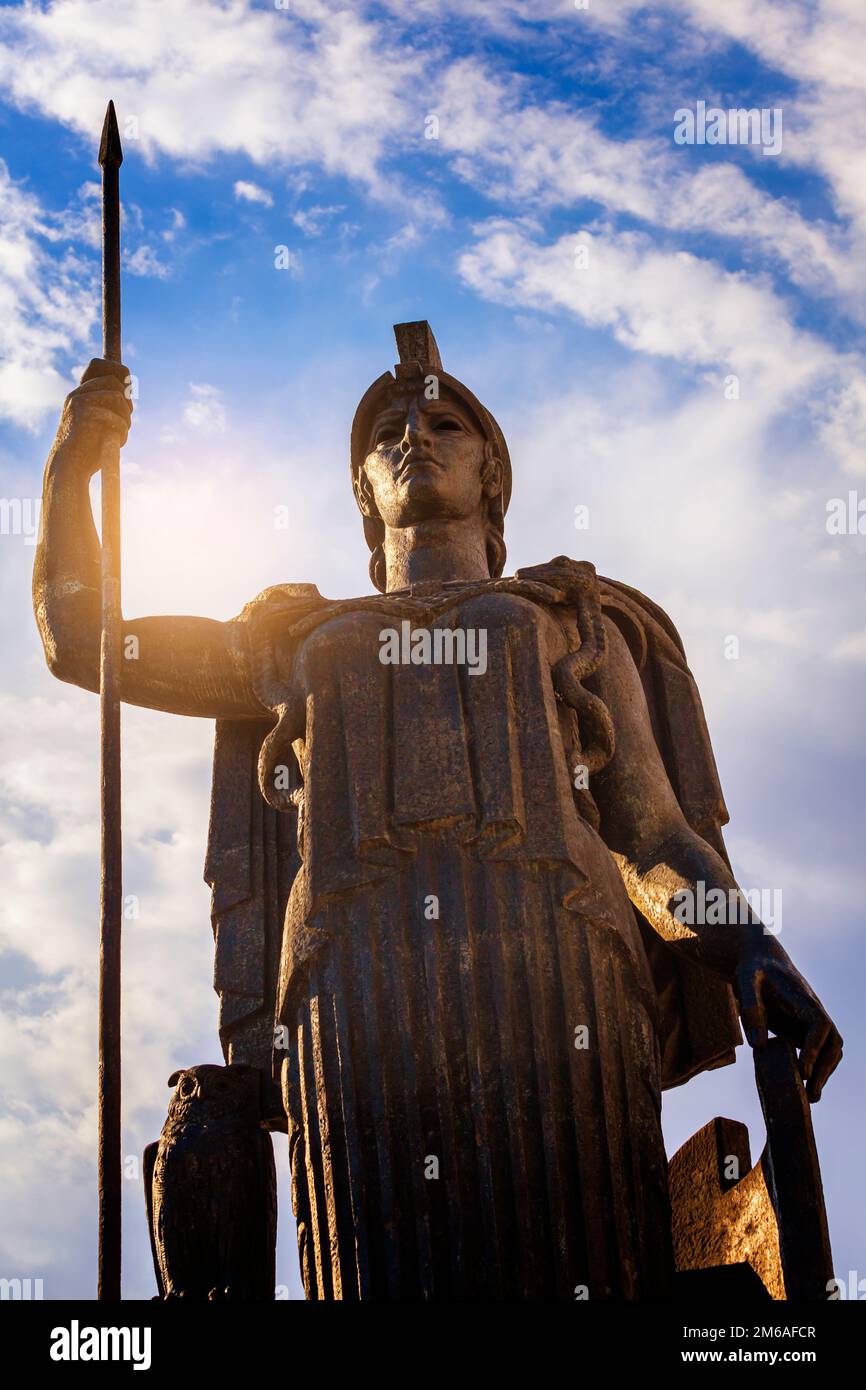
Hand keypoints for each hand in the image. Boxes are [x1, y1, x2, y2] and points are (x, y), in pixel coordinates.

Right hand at [56, 358, 132, 475]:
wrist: (68, 470)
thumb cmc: (85, 452)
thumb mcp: (97, 426)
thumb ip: (108, 408)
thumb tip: (128, 393)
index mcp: (79, 395)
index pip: (100, 366)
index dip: (120, 374)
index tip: (129, 391)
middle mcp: (77, 394)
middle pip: (115, 381)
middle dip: (128, 401)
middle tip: (127, 420)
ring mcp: (79, 402)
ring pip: (118, 396)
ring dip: (126, 417)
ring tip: (121, 433)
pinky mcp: (84, 414)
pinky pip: (116, 417)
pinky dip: (122, 431)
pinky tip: (116, 443)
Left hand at [734, 935, 841, 1101]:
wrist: (760, 959)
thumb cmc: (752, 969)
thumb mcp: (744, 981)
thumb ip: (751, 1009)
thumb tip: (759, 1046)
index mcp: (801, 997)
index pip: (819, 1025)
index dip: (814, 1048)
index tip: (803, 1070)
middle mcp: (813, 1009)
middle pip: (833, 1041)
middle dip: (825, 1068)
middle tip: (811, 1094)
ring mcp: (812, 1019)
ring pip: (832, 1048)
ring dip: (826, 1071)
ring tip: (811, 1096)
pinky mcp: (806, 1027)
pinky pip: (820, 1050)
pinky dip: (819, 1067)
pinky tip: (805, 1084)